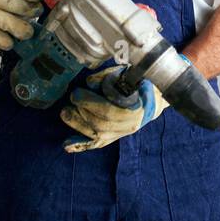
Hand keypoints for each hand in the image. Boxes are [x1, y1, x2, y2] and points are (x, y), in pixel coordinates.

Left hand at [59, 58, 183, 152]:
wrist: (153, 98)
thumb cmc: (138, 82)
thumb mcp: (126, 74)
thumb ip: (108, 78)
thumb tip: (89, 84)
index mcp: (135, 109)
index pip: (108, 110)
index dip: (89, 103)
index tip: (76, 93)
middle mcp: (129, 125)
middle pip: (100, 124)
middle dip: (80, 113)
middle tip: (69, 102)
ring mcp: (122, 133)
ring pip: (97, 135)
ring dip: (77, 125)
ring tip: (66, 113)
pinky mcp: (115, 137)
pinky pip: (97, 144)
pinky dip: (81, 145)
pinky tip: (66, 146)